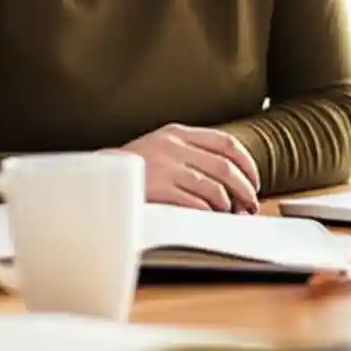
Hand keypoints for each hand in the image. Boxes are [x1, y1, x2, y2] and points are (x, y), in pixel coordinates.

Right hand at [111, 124, 260, 213]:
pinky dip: (208, 213)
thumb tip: (229, 177)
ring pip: (214, 188)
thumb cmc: (133, 170)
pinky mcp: (158, 189)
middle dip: (244, 189)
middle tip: (250, 204)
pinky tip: (209, 217)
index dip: (247, 164)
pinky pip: (196, 204)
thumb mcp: (160, 148)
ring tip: (229, 213)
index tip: (254, 181)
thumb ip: (190, 153)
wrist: (97, 179)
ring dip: (228, 205)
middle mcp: (172, 146)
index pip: (225, 143)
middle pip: (225, 168)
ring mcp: (165, 167)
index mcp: (176, 133)